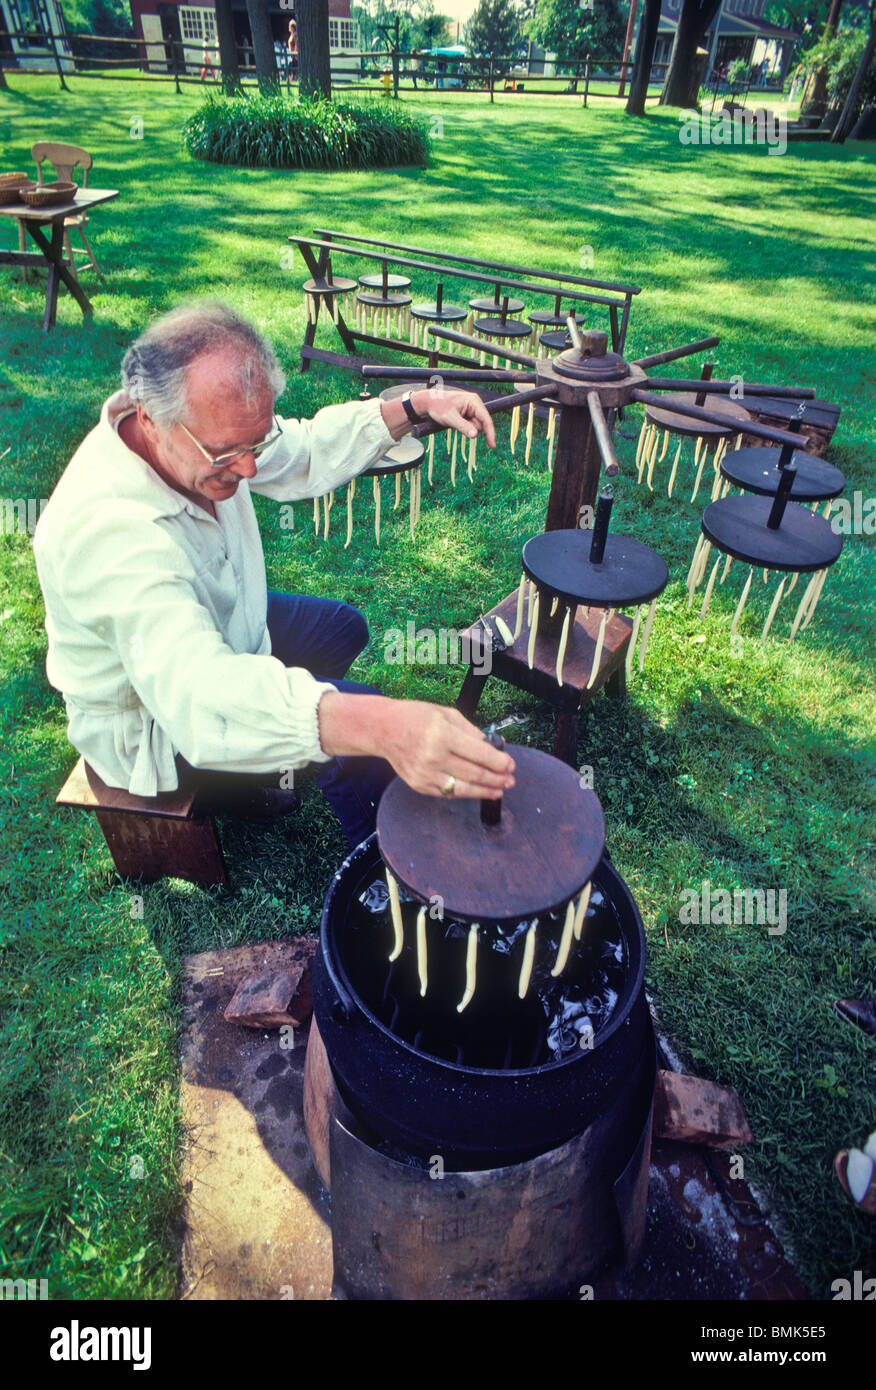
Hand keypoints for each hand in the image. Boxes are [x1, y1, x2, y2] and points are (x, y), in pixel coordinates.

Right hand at [381, 701, 513, 798]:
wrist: (383, 729)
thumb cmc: (416, 717)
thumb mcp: (446, 714)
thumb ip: (471, 731)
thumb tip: (493, 746)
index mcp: (443, 735)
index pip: (480, 754)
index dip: (500, 762)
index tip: (511, 765)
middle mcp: (434, 757)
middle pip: (474, 774)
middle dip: (497, 778)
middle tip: (510, 780)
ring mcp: (425, 774)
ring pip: (463, 789)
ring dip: (485, 791)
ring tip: (500, 790)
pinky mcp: (419, 785)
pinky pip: (448, 793)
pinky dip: (465, 792)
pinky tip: (477, 790)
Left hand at [412, 387, 496, 448]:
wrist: (428, 403)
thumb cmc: (438, 407)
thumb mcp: (450, 418)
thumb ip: (463, 426)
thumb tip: (475, 435)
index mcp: (473, 401)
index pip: (486, 419)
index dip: (490, 433)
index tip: (492, 445)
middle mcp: (475, 404)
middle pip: (481, 424)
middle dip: (471, 429)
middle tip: (456, 423)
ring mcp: (472, 409)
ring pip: (476, 427)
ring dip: (466, 429)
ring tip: (454, 421)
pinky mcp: (468, 414)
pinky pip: (470, 426)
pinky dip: (463, 427)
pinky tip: (455, 422)